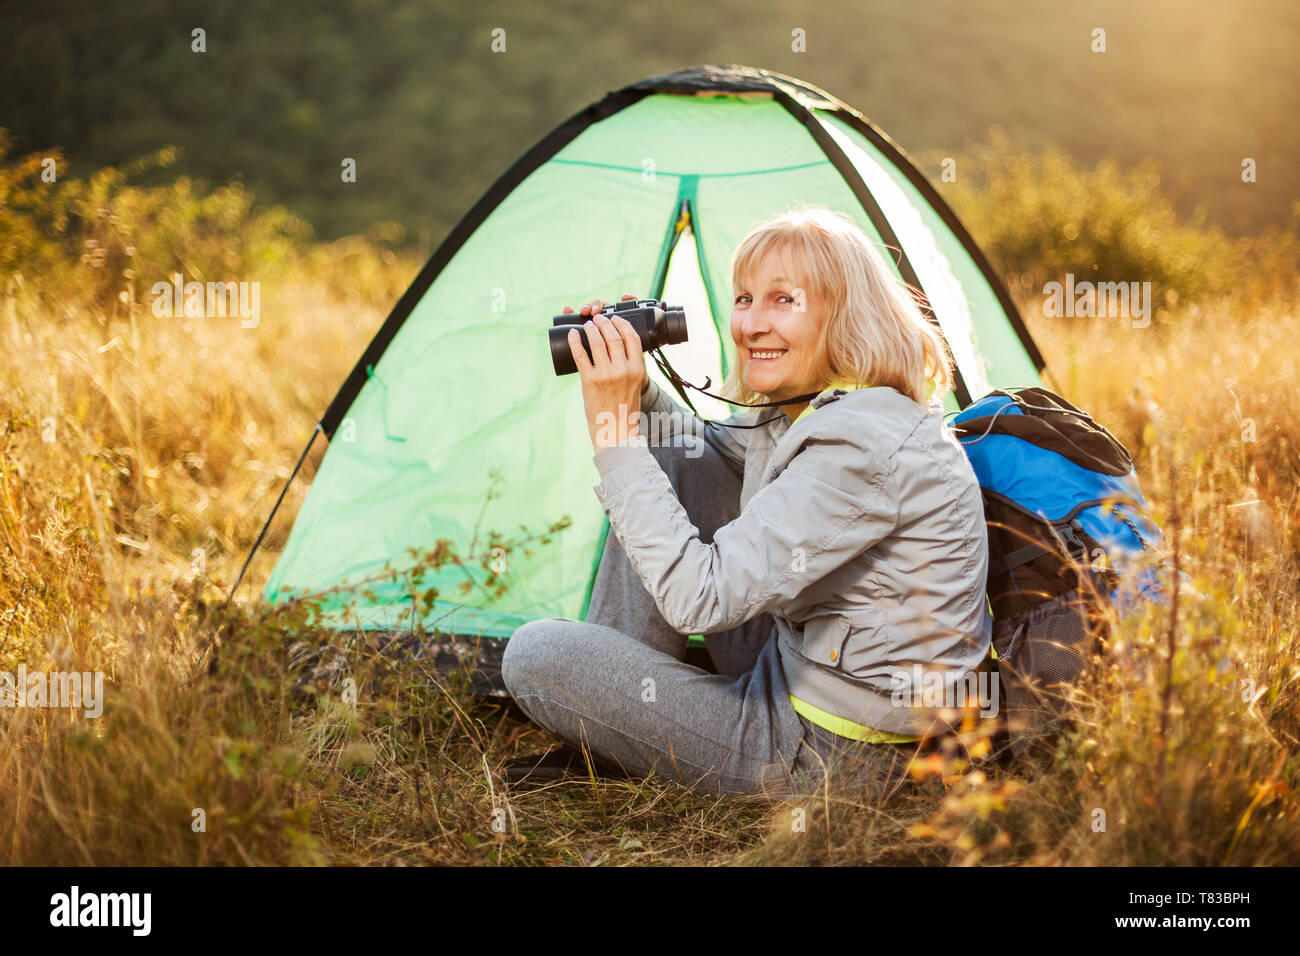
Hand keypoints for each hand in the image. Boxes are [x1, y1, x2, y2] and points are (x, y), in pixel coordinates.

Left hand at [562, 293, 647, 450]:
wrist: (616, 430)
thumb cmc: (625, 408)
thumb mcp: (635, 385)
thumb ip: (631, 367)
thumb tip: (619, 348)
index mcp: (637, 370)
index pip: (632, 338)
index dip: (623, 324)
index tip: (616, 318)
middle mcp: (623, 369)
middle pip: (614, 336)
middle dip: (605, 323)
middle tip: (598, 319)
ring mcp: (606, 374)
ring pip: (598, 342)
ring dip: (592, 329)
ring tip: (588, 325)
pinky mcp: (589, 380)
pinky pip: (581, 355)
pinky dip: (575, 342)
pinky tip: (573, 334)